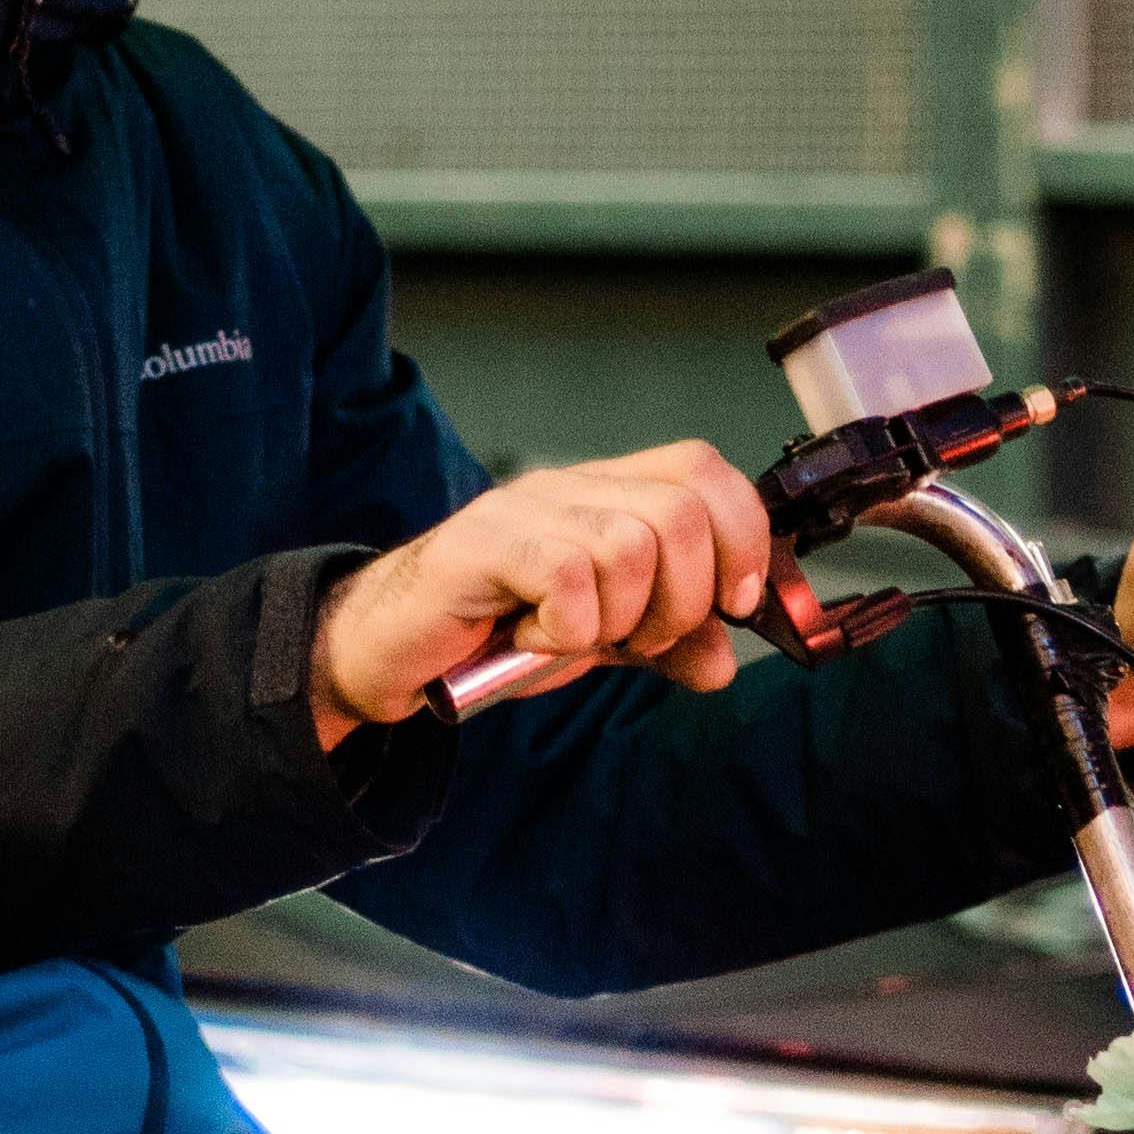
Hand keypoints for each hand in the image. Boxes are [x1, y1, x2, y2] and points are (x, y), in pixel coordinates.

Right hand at [308, 441, 771, 740]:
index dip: (741, 536)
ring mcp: (524, 508)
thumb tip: (724, 662)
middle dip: (684, 600)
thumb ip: (666, 643)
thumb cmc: (494, 631)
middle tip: (639, 639)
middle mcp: (570, 485)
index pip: (704, 471)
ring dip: (623, 620)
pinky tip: (536, 641)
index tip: (734, 603)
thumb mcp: (601, 639)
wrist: (392, 650)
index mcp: (608, 493)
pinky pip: (569, 577)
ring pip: (631, 546)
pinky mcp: (482, 543)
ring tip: (576, 639)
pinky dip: (570, 630)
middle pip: (681, 513)